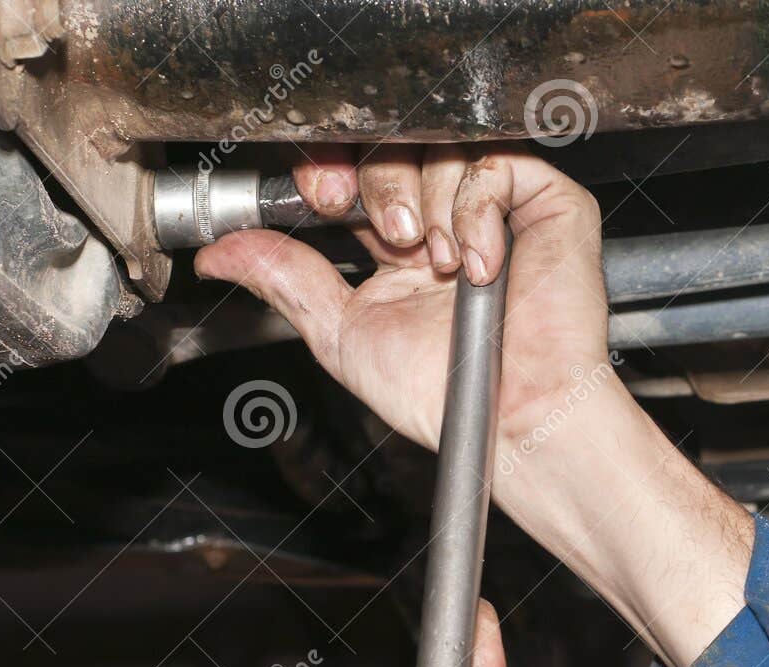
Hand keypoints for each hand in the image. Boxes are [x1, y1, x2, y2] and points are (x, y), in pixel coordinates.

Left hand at [193, 146, 611, 448]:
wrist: (510, 421)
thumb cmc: (446, 396)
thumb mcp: (342, 334)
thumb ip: (284, 280)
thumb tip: (217, 254)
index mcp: (398, 246)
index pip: (356, 168)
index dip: (334, 168)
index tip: (325, 199)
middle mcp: (447, 219)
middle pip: (397, 144)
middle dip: (380, 184)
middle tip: (392, 238)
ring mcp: (500, 210)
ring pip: (446, 147)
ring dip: (431, 204)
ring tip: (443, 266)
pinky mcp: (551, 207)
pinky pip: (501, 163)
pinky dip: (478, 208)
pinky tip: (480, 263)